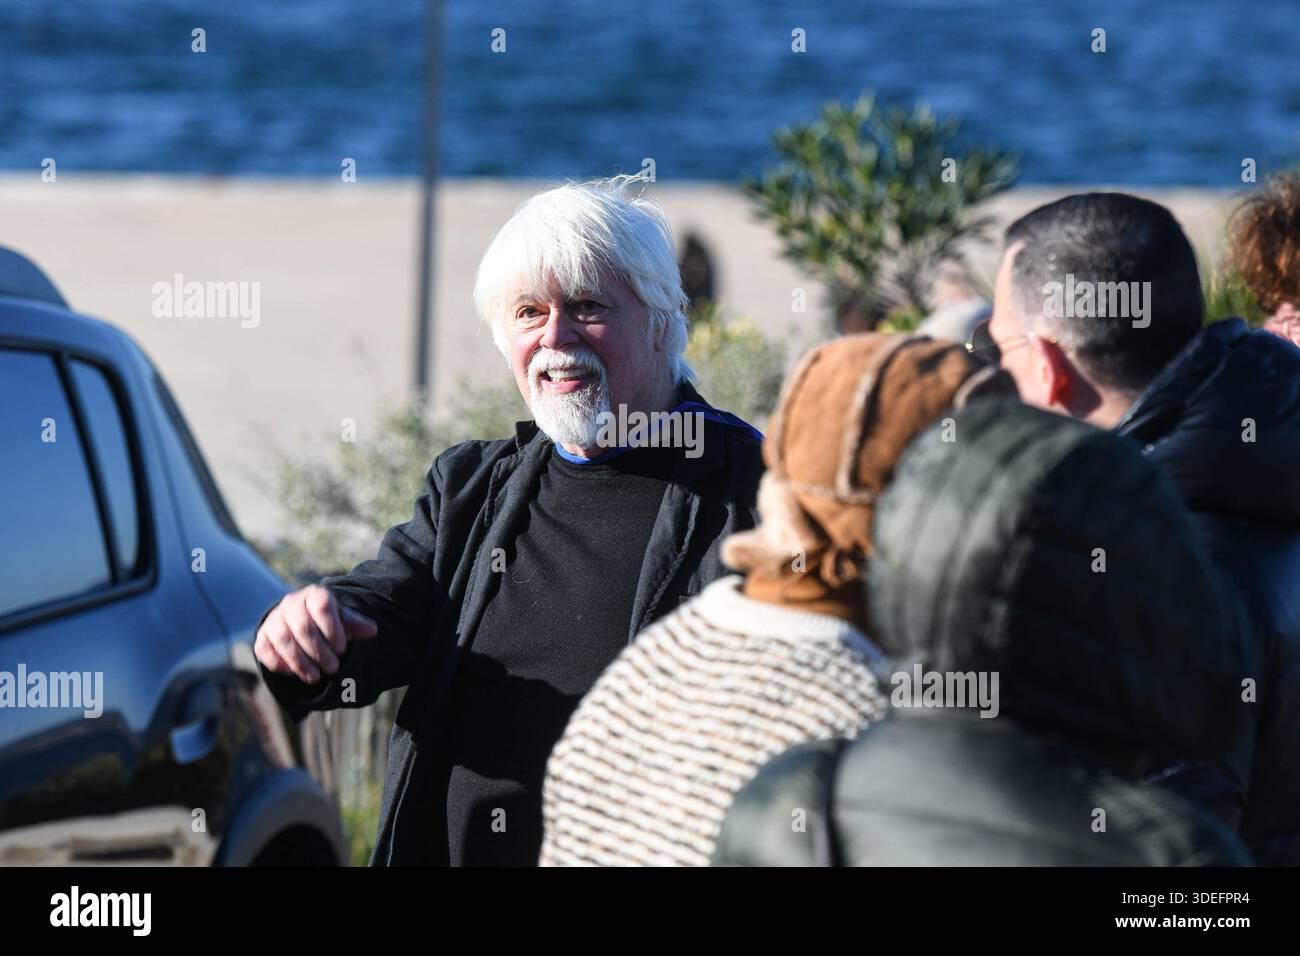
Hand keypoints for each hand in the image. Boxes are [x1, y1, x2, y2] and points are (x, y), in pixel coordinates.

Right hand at [254, 584, 377, 683]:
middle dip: (319, 651)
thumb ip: (355, 624)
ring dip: (300, 662)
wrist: (299, 620)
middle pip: (303, 627)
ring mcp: (274, 619)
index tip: (342, 648)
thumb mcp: (342, 618)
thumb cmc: (326, 620)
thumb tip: (372, 630)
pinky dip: (279, 663)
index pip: (322, 608)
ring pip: (284, 640)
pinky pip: (265, 651)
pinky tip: (294, 673)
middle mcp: (291, 603)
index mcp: (314, 594)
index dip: (332, 630)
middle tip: (333, 667)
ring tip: (316, 677)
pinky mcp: (262, 637)